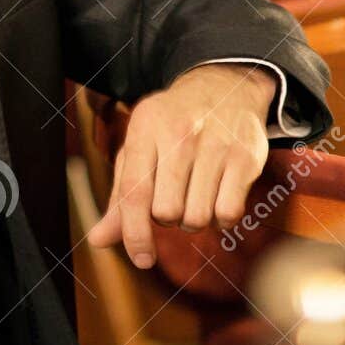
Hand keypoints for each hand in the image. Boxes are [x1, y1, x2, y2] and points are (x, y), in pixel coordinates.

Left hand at [86, 62, 274, 268]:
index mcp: (145, 128)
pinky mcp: (245, 156)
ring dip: (194, 219)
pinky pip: (228, 214)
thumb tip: (98, 240)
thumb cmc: (173, 126)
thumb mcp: (141, 147)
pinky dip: (221, 219)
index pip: (134, 192)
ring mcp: (215, 144)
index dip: (134, 232)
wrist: (225, 85)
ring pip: (197, 218)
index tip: (141, 259)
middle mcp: (180, 134)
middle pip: (166, 212)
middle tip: (173, 197)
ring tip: (195, 193)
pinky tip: (217, 196)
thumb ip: (121, 196)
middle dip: (167, 218)